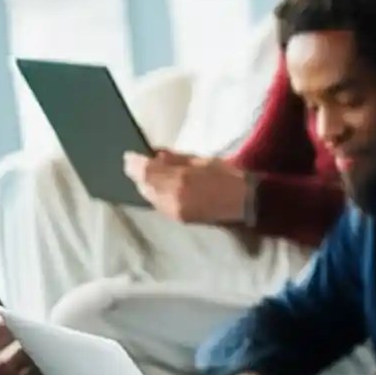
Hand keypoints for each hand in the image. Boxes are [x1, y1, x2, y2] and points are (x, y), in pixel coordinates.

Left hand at [123, 150, 247, 223]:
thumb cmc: (228, 176)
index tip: (128, 155)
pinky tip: (163, 189)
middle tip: (140, 164)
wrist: (247, 203)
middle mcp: (172, 199)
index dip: (134, 163)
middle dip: (139, 175)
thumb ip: (175, 158)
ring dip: (148, 186)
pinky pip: (159, 205)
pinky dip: (157, 195)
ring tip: (153, 176)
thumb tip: (154, 155)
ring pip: (150, 197)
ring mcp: (174, 212)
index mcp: (179, 180)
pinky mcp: (178, 219)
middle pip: (144, 186)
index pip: (145, 172)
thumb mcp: (202, 160)